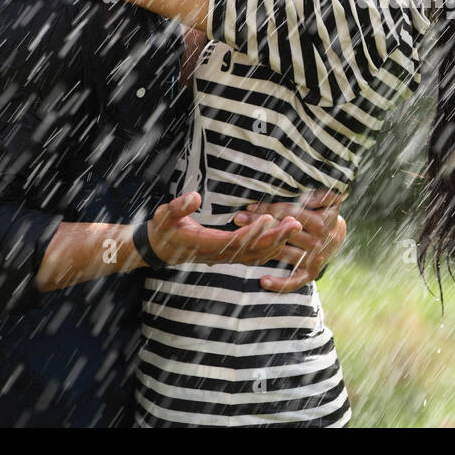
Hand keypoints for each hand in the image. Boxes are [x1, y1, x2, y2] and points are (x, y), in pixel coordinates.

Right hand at [147, 191, 302, 266]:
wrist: (159, 249)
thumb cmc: (163, 229)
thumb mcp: (164, 215)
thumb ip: (178, 207)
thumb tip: (194, 197)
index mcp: (206, 244)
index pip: (234, 240)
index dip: (252, 231)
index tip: (268, 218)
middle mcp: (220, 255)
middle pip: (252, 249)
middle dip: (275, 237)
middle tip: (295, 223)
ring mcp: (226, 258)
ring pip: (257, 254)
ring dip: (278, 241)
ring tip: (295, 226)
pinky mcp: (229, 256)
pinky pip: (254, 256)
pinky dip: (271, 248)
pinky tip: (284, 237)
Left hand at [233, 189, 346, 291]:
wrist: (337, 237)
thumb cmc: (325, 214)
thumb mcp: (330, 200)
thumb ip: (322, 195)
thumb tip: (307, 198)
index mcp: (321, 223)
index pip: (291, 214)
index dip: (270, 209)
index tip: (250, 206)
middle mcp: (317, 242)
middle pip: (283, 232)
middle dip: (259, 225)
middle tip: (238, 218)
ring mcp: (314, 260)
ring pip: (284, 254)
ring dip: (261, 249)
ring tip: (240, 241)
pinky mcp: (311, 274)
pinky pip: (294, 281)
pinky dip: (280, 283)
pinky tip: (263, 281)